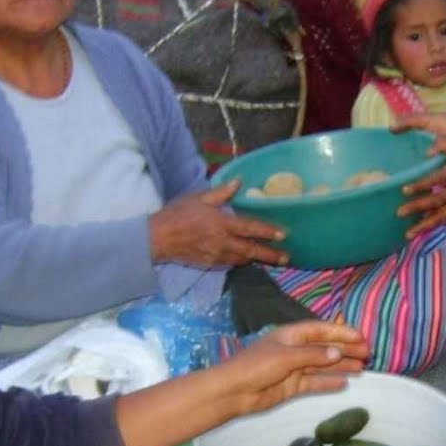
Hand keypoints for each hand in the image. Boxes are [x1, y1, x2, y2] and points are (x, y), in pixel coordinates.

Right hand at [149, 182, 287, 266]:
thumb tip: (238, 182)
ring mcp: (217, 255)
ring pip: (242, 259)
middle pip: (251, 251)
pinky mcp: (210, 263)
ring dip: (256, 259)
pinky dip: (240, 260)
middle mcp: (223, 242)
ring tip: (269, 258)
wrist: (159, 238)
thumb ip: (221, 193)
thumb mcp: (199, 198)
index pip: (250, 228)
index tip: (283, 234)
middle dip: (270, 255)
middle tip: (286, 257)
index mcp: (221, 223)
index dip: (267, 232)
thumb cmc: (178, 214)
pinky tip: (245, 258)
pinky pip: (230, 263)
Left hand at [220, 319, 370, 414]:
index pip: (321, 330)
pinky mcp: (292, 386)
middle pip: (325, 347)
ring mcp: (294, 368)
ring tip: (362, 367)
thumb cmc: (256, 366)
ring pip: (323, 365)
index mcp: (291, 336)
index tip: (360, 337)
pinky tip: (345, 383)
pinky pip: (315, 382)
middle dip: (346, 349)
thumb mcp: (286, 357)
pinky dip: (329, 382)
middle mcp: (295, 350)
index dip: (341, 333)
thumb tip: (337, 352)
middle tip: (367, 353)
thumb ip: (313, 355)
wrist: (234, 391)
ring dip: (342, 365)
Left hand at [392, 113, 445, 235]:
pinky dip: (436, 222)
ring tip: (408, 234)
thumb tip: (427, 152)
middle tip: (399, 213)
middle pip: (437, 201)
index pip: (437, 180)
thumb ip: (445, 144)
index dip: (421, 185)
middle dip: (417, 208)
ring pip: (442, 214)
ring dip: (425, 225)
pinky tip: (424, 229)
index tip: (404, 190)